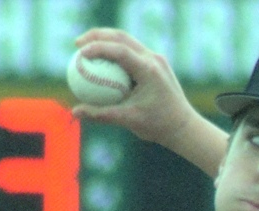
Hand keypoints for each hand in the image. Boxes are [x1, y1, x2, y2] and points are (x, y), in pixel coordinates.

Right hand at [71, 29, 227, 177]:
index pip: (120, 50)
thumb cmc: (158, 126)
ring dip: (106, 41)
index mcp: (149, 70)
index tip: (80, 53)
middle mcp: (154, 59)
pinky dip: (116, 53)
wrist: (183, 126)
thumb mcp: (128, 120)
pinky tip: (101, 62)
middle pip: (121, 37)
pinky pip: (132, 53)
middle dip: (97, 36)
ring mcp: (156, 59)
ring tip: (85, 49)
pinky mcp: (156, 63)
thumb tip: (74, 112)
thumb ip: (100, 114)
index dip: (98, 47)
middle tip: (77, 45)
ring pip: (127, 41)